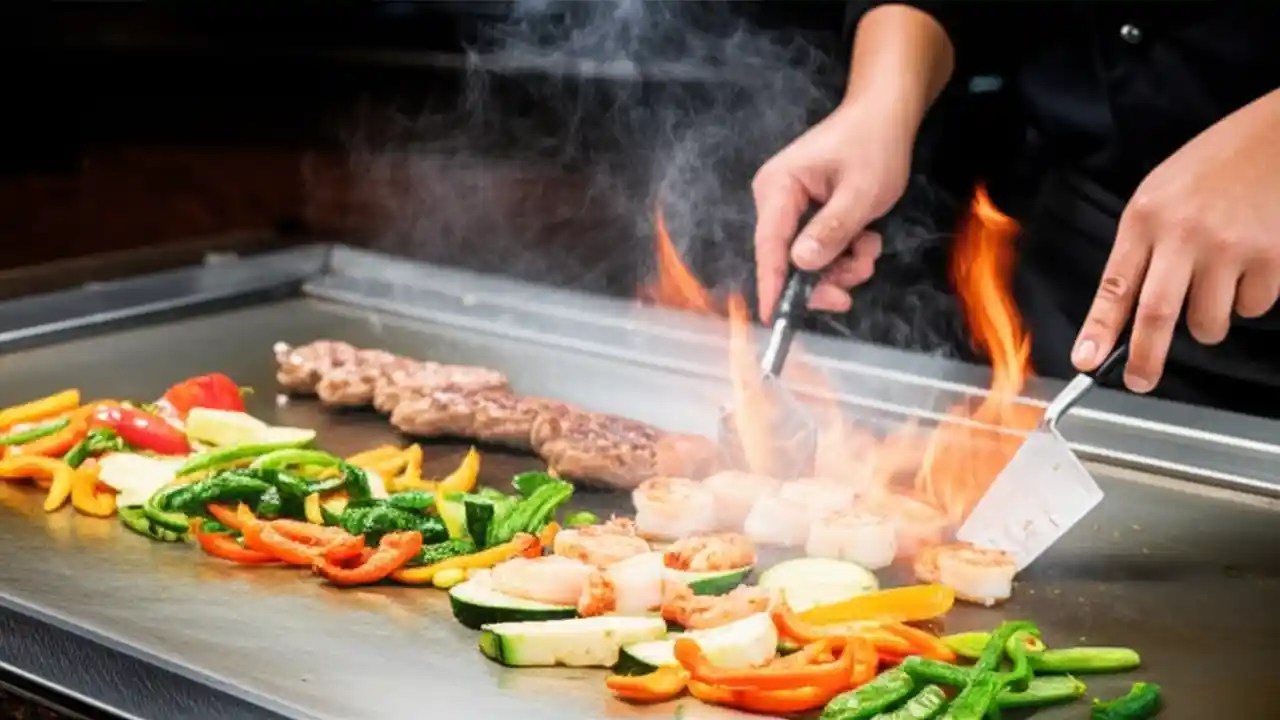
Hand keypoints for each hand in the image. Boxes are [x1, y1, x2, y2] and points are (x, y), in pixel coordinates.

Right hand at [751, 102, 914, 320]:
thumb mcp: (860, 191)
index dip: (772, 284)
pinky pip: (819, 250)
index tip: (773, 320)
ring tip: (870, 249)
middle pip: (787, 259)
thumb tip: (801, 264)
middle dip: (825, 275)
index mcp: (778, 188)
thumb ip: (831, 229)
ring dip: (842, 266)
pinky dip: (844, 253)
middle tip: (859, 275)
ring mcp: (790, 209)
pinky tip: (866, 239)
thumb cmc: (874, 145)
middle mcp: (775, 200)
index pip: (769, 245)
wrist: (886, 116)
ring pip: (807, 260)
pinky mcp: (806, 215)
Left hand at [1072, 89, 1279, 392]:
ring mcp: (1230, 248)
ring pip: (1209, 322)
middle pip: (1157, 315)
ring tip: (1212, 291)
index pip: (1115, 284)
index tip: (1084, 360)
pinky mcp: (1272, 257)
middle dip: (1146, 358)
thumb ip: (1144, 247)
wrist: (1278, 136)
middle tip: (1140, 382)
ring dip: (1207, 324)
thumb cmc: (1213, 167)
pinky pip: (1253, 306)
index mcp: (1146, 219)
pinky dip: (1248, 300)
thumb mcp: (1159, 195)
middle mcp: (1184, 236)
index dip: (1099, 328)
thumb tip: (1127, 312)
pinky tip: (1250, 266)